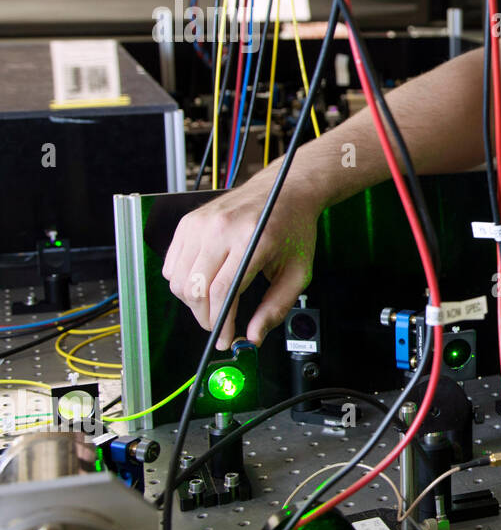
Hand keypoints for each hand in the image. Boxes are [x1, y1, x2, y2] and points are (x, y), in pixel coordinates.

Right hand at [161, 175, 321, 350]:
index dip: (220, 322)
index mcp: (253, 240)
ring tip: (213, 305)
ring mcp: (201, 223)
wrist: (284, 190)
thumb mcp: (299, 271)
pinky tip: (203, 284)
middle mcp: (221, 229)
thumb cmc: (293, 229)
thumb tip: (254, 336)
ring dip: (192, 302)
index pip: (222, 291)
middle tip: (218, 326)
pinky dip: (183, 282)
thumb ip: (277, 306)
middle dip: (205, 317)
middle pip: (195, 288)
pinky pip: (172, 264)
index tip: (224, 339)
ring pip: (179, 280)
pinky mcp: (188, 222)